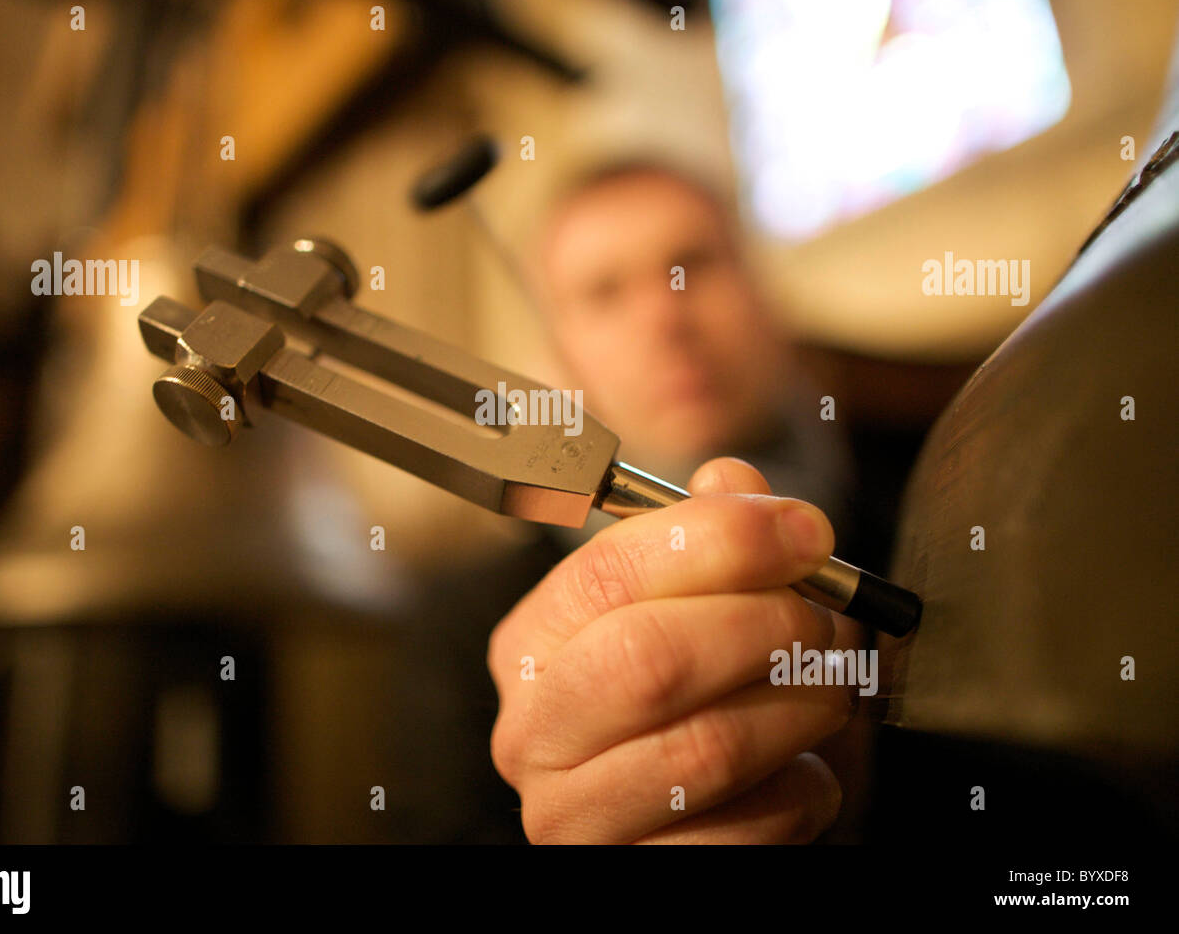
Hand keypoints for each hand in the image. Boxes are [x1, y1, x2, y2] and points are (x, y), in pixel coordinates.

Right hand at [487, 457, 853, 842]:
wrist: (687, 818)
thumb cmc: (689, 696)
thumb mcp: (686, 607)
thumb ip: (703, 537)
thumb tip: (731, 481)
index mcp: (531, 648)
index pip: (607, 574)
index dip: (721, 541)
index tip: (805, 530)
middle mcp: (533, 734)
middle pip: (650, 660)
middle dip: (763, 626)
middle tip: (819, 620)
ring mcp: (576, 818)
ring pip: (706, 749)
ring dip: (800, 707)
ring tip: (825, 690)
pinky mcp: (641, 875)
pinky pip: (747, 829)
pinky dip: (804, 788)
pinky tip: (800, 767)